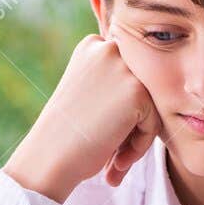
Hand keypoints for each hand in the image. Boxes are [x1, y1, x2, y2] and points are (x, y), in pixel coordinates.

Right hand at [4, 34, 160, 202]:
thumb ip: (113, 85)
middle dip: (132, 121)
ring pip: (151, 106)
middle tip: (115, 152)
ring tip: (116, 158)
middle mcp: (109, 49)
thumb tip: (148, 86)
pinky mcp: (137, 91)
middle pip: (142, 88)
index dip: (119, 107)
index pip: (128, 75)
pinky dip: (141, 145)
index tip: (102, 130)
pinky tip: (118, 158)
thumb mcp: (86, 94)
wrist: (49, 157)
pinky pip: (154, 122)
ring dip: (136, 135)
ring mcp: (123, 69)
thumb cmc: (64, 133)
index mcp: (93, 46)